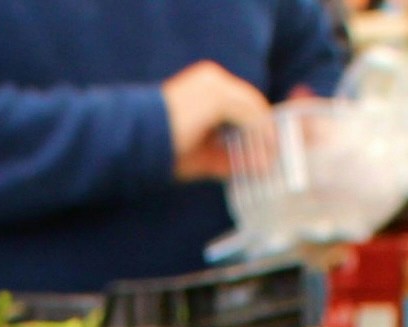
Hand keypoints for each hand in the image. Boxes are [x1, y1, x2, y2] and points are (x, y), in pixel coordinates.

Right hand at [162, 59, 273, 180]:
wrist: (135, 142)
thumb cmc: (161, 149)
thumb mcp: (201, 154)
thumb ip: (226, 158)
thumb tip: (255, 167)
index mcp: (205, 85)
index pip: (243, 102)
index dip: (257, 128)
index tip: (265, 151)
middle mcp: (212, 78)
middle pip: (252, 101)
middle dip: (264, 131)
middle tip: (272, 156)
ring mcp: (215, 84)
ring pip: (254, 107)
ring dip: (264, 135)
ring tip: (269, 159)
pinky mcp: (217, 97)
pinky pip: (249, 115)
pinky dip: (259, 135)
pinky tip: (262, 154)